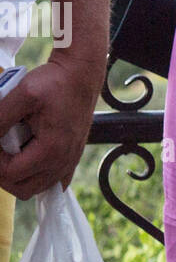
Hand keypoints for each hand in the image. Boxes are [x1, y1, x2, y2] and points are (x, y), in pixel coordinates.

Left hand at [0, 59, 98, 198]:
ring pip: (36, 187)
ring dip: (19, 175)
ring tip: (12, 150)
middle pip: (22, 188)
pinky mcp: (73, 155)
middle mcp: (63, 160)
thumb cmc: (55, 81)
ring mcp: (70, 160)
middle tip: (0, 148)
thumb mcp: (22, 94)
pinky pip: (53, 181)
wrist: (81, 73)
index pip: (9, 174)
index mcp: (51, 149)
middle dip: (3, 173)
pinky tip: (30, 160)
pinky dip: (37, 177)